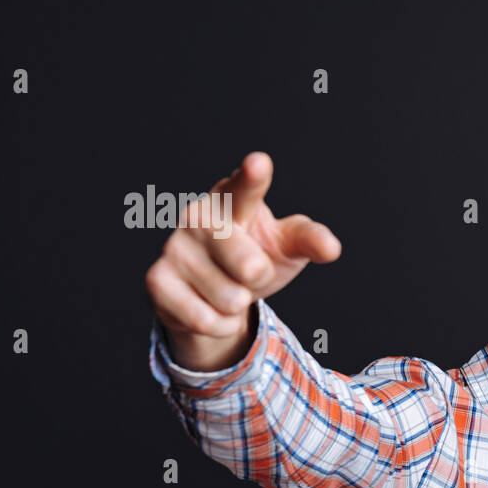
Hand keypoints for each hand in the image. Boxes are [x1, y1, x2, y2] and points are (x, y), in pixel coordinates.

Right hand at [144, 151, 341, 369]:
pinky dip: (220, 324)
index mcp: (233, 199)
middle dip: (259, 278)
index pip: (245, 189)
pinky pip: (206, 319)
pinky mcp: (156, 279)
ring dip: (238, 303)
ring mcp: (174, 247)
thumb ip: (310, 240)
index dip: (252, 178)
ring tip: (227, 287)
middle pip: (251, 266)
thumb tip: (331, 247)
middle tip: (250, 269)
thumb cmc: (256, 254)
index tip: (259, 163)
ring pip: (230, 298)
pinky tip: (211, 307)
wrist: (213, 293)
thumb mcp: (288, 246)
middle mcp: (199, 216)